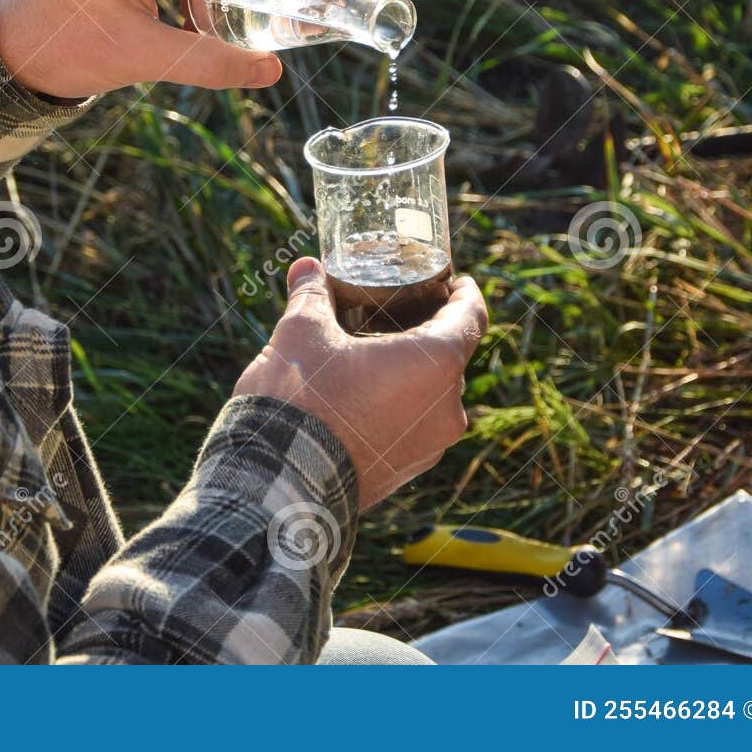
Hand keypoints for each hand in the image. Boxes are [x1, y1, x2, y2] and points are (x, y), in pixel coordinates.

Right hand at [234, 258, 486, 510]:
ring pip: (431, 394)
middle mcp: (447, 408)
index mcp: (436, 364)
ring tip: (372, 354)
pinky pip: (413, 425)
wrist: (281, 483)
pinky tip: (360, 395)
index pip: (471, 316)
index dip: (464, 294)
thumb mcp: (302, 333)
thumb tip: (307, 268)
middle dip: (425, 331)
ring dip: (410, 372)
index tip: (455, 281)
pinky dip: (397, 405)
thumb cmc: (300, 400)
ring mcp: (430, 446)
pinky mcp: (406, 471)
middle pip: (449, 355)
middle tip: (396, 311)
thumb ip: (311, 295)